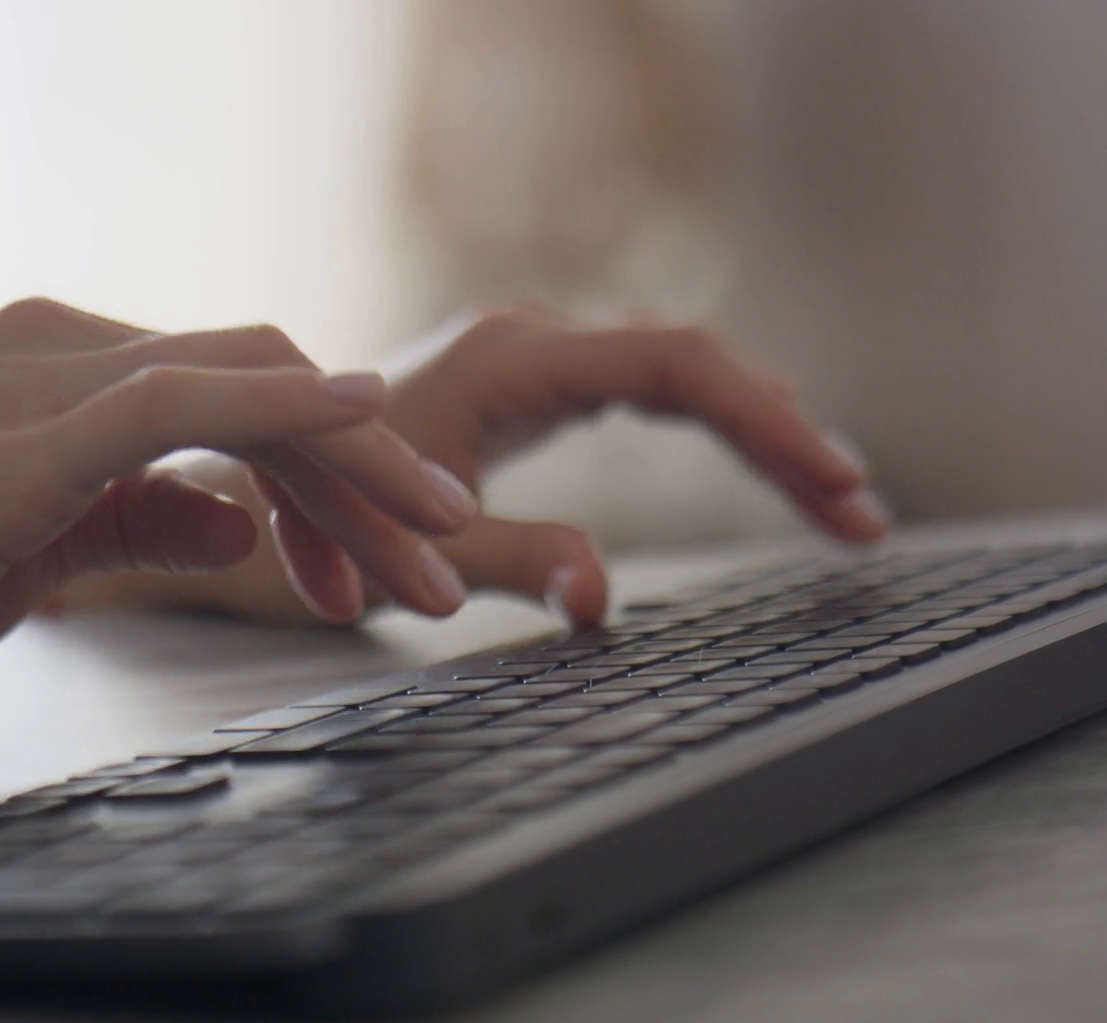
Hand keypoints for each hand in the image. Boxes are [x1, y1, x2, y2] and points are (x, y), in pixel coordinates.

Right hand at [0, 299, 484, 751]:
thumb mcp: (44, 554)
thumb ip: (140, 518)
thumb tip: (239, 516)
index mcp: (61, 379)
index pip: (235, 399)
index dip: (332, 471)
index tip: (390, 553)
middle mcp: (57, 356)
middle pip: (261, 384)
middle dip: (370, 474)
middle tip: (445, 554)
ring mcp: (37, 385)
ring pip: (244, 387)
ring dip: (356, 468)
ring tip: (431, 551)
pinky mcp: (21, 439)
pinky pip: (179, 398)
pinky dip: (281, 402)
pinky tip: (361, 410)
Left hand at [60, 308, 883, 627]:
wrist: (247, 470)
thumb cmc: (314, 506)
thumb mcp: (409, 548)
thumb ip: (507, 562)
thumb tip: (602, 597)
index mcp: (517, 358)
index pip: (677, 366)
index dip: (763, 423)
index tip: (830, 480)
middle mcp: (536, 341)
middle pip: (699, 364)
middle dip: (785, 436)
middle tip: (859, 514)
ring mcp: (539, 359)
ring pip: (683, 373)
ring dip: (762, 431)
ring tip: (838, 500)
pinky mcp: (536, 387)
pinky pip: (651, 390)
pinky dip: (716, 427)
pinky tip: (764, 458)